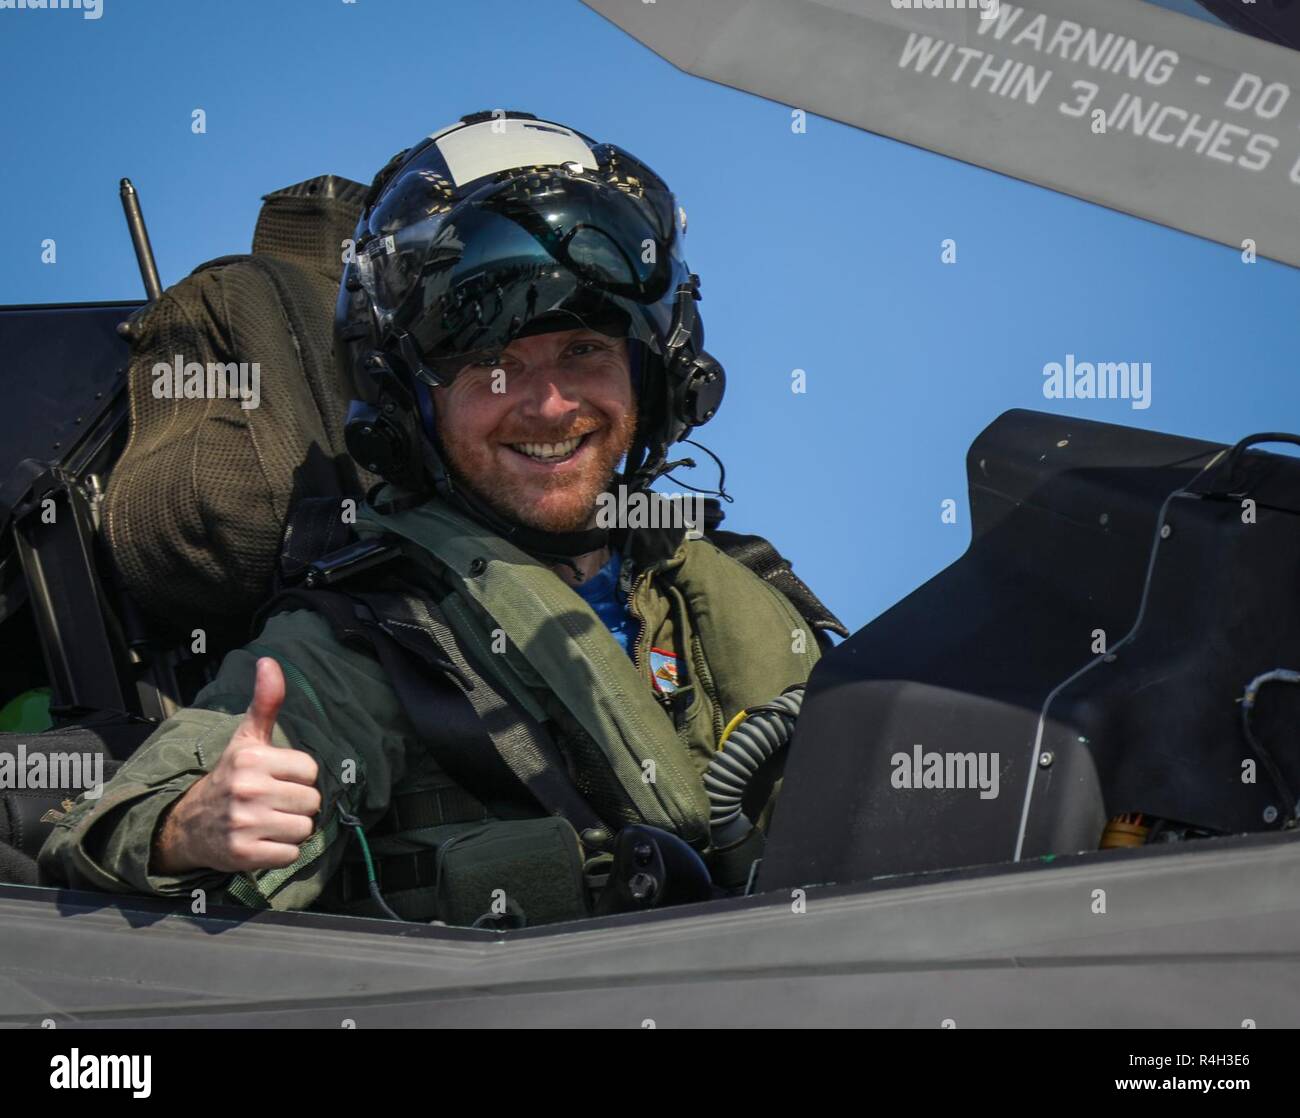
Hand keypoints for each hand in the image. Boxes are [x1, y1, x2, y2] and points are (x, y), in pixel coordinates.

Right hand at [152, 657, 321, 874]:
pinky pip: (290, 855)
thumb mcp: (247, 738)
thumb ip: (265, 702)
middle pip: (311, 801)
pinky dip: (281, 852)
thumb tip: (269, 661)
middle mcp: (247, 789)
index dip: (299, 777)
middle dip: (298, 805)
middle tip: (273, 803)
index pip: (311, 770)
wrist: (189, 824)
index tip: (277, 779)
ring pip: (304, 829)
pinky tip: (262, 842)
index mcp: (252, 758)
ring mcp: (244, 823)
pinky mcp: (243, 854)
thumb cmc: (231, 777)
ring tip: (268, 822)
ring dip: (291, 830)